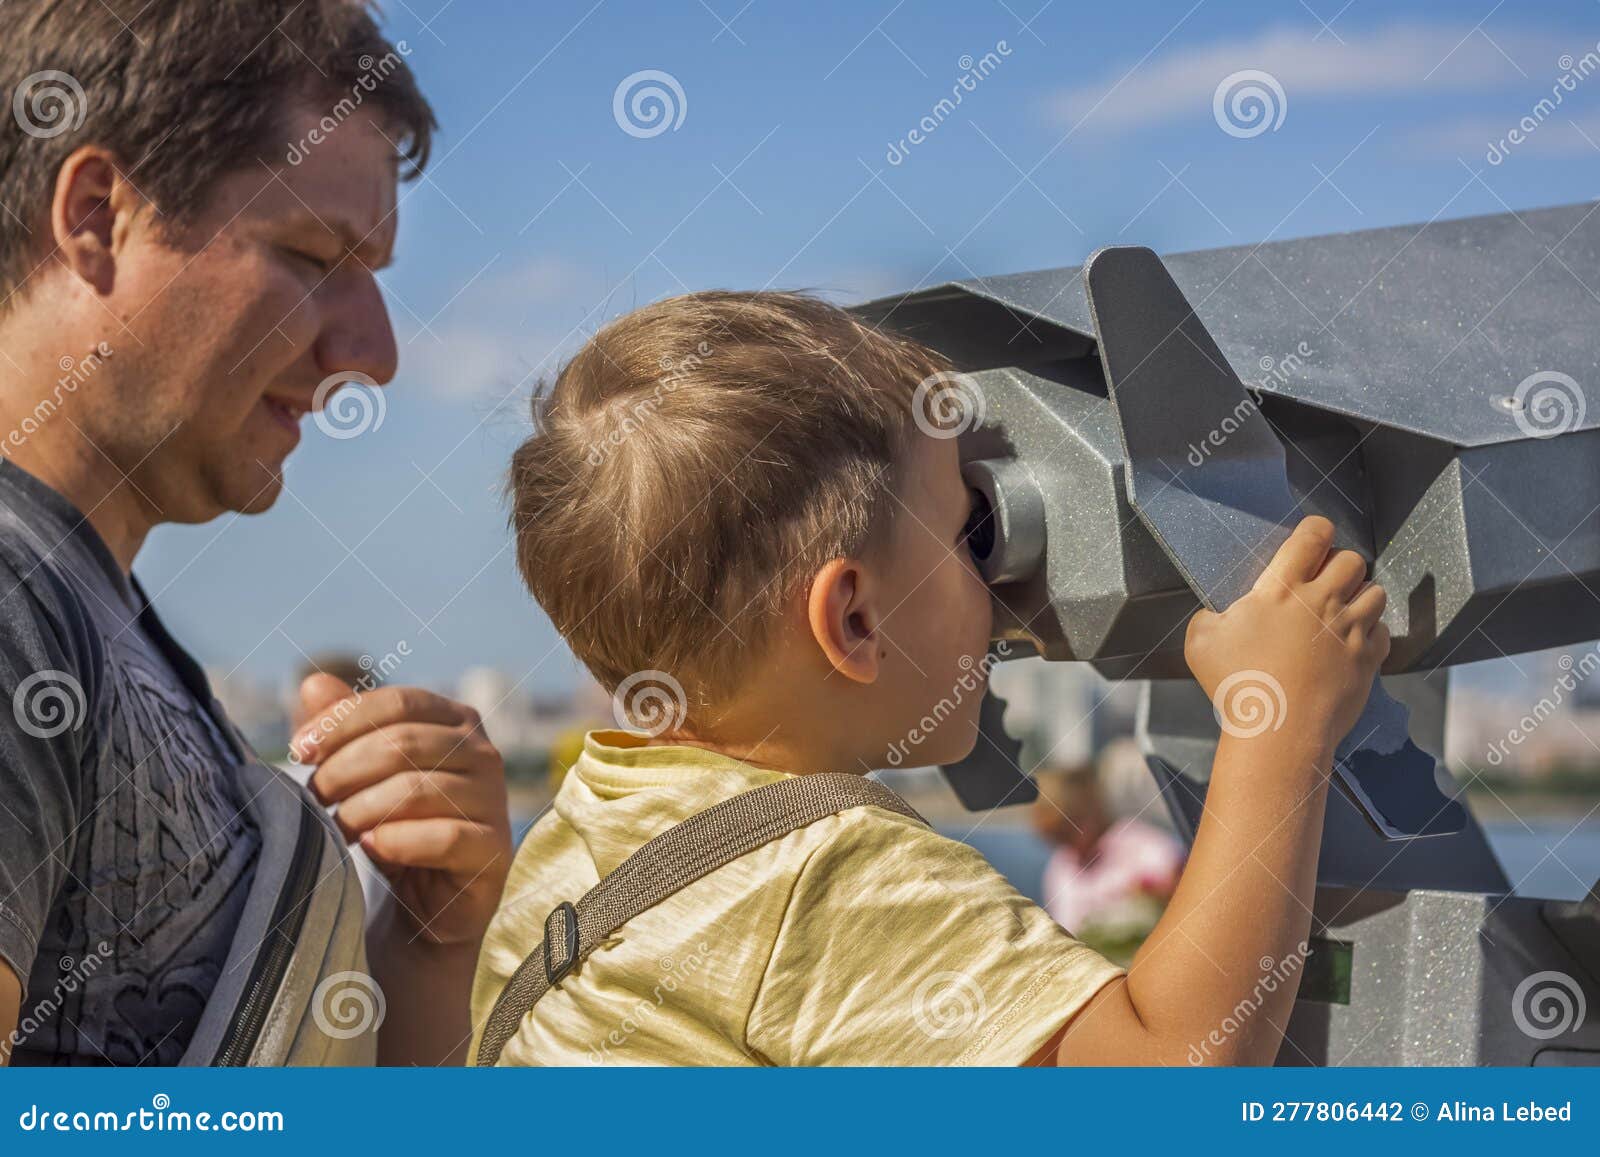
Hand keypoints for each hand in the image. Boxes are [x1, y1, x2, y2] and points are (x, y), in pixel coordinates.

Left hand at [293, 675, 511, 946]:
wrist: (430, 900)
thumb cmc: (396, 824)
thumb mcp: (364, 774)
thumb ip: (343, 728)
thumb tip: (312, 684)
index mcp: (455, 721)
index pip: (398, 703)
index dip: (343, 721)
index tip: (299, 750)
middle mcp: (483, 753)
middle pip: (403, 743)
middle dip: (343, 770)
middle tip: (314, 797)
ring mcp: (493, 801)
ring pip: (417, 790)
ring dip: (360, 809)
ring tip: (337, 828)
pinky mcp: (492, 850)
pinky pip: (443, 837)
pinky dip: (396, 841)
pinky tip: (370, 846)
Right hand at [1183, 516, 1389, 757]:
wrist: (1279, 732)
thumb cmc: (1238, 685)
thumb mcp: (1200, 642)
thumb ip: (1209, 617)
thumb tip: (1217, 616)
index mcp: (1282, 589)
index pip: (1313, 536)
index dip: (1316, 529)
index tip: (1312, 538)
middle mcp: (1322, 602)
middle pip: (1352, 559)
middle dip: (1340, 564)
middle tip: (1323, 582)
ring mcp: (1351, 630)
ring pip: (1375, 592)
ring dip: (1360, 595)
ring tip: (1341, 610)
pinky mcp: (1368, 659)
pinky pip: (1384, 631)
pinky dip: (1372, 632)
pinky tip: (1352, 643)